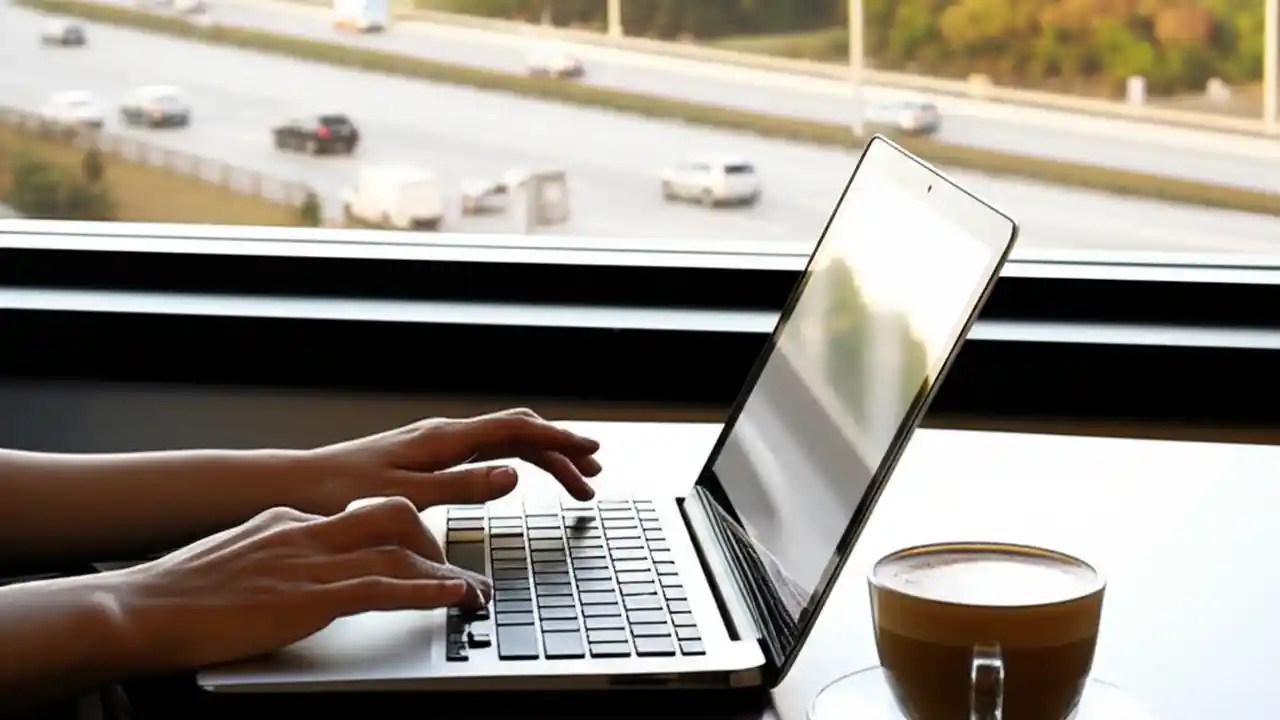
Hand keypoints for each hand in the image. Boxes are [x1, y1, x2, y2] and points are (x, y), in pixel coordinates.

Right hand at [107, 497, 488, 673]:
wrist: (141, 608)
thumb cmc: (179, 594)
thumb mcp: (238, 560)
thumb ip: (275, 559)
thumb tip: (295, 574)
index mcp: (290, 521)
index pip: (361, 516)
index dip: (403, 534)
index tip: (425, 550)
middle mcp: (307, 531)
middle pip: (394, 515)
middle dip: (435, 541)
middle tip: (458, 569)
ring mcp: (310, 563)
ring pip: (399, 550)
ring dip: (446, 571)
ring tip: (474, 592)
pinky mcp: (309, 598)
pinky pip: (384, 589)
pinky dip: (426, 592)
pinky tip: (453, 598)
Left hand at [308, 408, 602, 511]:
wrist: (299, 484)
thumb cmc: (341, 494)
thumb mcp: (407, 498)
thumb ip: (463, 486)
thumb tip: (514, 475)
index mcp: (445, 439)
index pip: (518, 431)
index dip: (560, 442)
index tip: (592, 453)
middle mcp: (445, 434)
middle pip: (519, 433)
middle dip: (561, 451)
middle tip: (592, 477)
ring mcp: (437, 442)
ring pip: (505, 442)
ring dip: (542, 458)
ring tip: (572, 482)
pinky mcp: (427, 455)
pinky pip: (486, 451)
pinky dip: (516, 461)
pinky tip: (521, 476)